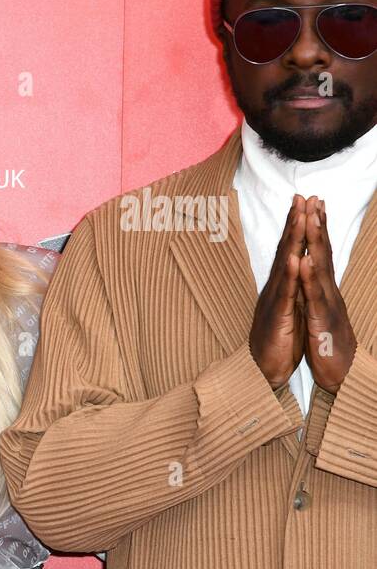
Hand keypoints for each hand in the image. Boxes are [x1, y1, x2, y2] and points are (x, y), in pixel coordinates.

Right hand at [250, 194, 308, 387]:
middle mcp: (276, 289)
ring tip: (300, 216)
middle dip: (295, 222)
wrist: (262, 372)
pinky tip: (295, 258)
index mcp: (282, 286)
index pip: (291, 250)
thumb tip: (295, 270)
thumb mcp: (287, 311)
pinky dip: (290, 275)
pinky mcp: (278, 318)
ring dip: (293, 240)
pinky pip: (286, 293)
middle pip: (286, 250)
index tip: (306, 202)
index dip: (298, 226)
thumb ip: (290, 289)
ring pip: (285, 265)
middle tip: (302, 196)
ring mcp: (275, 302)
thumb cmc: (276, 343)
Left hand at [299, 197, 355, 393]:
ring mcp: (327, 305)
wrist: (340, 375)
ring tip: (310, 218)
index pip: (319, 254)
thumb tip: (310, 272)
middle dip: (317, 224)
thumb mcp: (318, 314)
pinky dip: (309, 279)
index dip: (315, 229)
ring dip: (315, 243)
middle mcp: (328, 292)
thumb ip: (314, 293)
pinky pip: (314, 297)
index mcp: (323, 290)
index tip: (311, 203)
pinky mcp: (322, 322)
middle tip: (312, 198)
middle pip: (323, 253)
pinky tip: (303, 262)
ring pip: (321, 269)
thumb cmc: (328, 344)